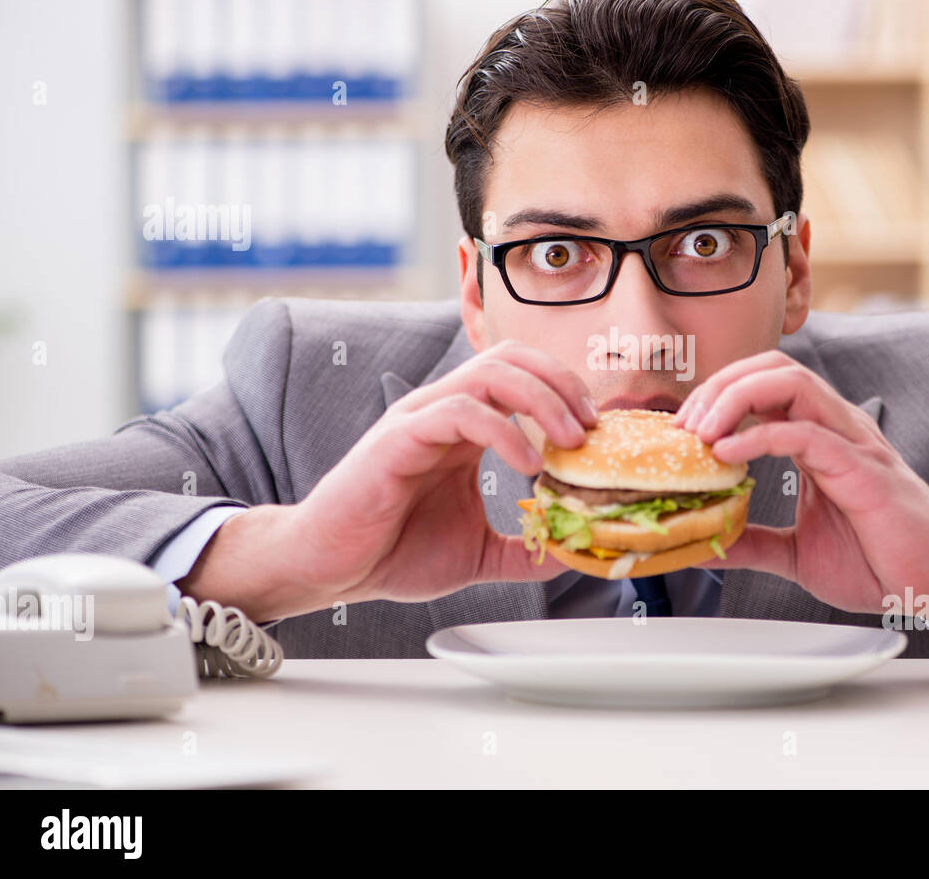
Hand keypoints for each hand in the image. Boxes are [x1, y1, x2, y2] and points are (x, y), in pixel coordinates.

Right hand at [188, 341, 595, 620]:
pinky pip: (458, 412)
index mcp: (464, 426)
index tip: (597, 431)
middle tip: (592, 429)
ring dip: (542, 400)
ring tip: (569, 441)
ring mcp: (419, 420)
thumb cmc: (393, 552)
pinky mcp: (397, 440)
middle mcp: (443, 411)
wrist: (330, 569)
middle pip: (512, 360)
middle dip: (562, 384)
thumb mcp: (479, 552)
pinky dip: (503, 431)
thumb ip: (524, 547)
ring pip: (490, 375)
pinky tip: (527, 463)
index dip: (566, 391)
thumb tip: (574, 552)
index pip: (522, 374)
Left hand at [673, 350, 928, 617]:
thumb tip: (703, 540)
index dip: (716, 396)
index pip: (764, 385)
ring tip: (699, 432)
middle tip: (682, 427)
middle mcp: (837, 428)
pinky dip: (761, 435)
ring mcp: (853, 443)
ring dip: (735, 398)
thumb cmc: (882, 561)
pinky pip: (808, 432)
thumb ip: (752, 539)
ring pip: (791, 383)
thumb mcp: (796, 553)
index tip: (680, 432)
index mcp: (821, 437)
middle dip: (718, 386)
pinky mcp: (864, 470)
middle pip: (772, 368)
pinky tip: (729, 454)